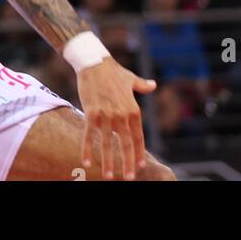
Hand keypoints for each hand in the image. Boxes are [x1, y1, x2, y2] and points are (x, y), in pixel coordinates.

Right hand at [75, 58, 155, 179]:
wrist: (94, 61)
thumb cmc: (112, 71)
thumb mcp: (130, 79)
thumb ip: (142, 86)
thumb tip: (153, 85)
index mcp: (133, 110)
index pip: (137, 137)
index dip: (138, 153)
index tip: (138, 166)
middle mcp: (121, 115)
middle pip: (125, 144)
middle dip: (127, 163)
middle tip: (128, 178)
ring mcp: (106, 115)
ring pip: (107, 144)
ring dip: (108, 162)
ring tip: (109, 176)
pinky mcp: (91, 113)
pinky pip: (89, 135)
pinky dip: (87, 150)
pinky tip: (86, 162)